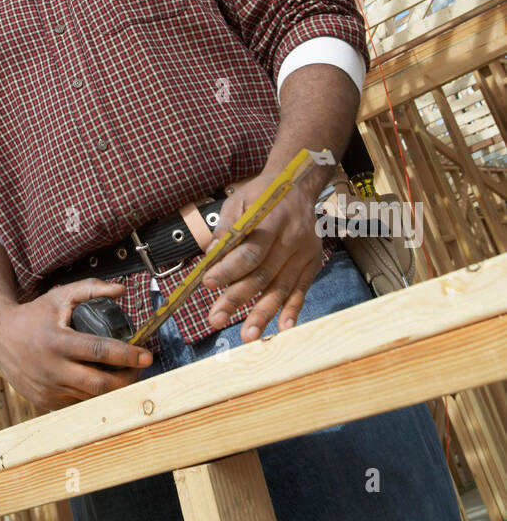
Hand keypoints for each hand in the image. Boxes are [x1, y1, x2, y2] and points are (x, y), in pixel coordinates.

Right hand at [0, 279, 152, 413]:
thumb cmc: (34, 315)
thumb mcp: (61, 296)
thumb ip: (92, 289)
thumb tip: (121, 290)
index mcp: (57, 341)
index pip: (99, 351)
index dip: (127, 355)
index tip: (146, 355)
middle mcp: (52, 368)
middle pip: (99, 384)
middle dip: (126, 379)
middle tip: (139, 369)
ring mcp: (48, 389)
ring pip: (91, 397)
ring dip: (112, 388)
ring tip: (123, 374)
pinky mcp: (45, 401)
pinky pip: (77, 403)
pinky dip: (92, 394)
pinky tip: (98, 381)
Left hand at [197, 170, 322, 341]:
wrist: (299, 185)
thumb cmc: (262, 194)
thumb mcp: (239, 200)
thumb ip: (226, 227)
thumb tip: (210, 256)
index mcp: (272, 219)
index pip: (249, 251)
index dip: (228, 269)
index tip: (208, 283)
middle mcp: (291, 239)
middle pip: (262, 274)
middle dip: (237, 299)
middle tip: (216, 319)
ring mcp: (304, 253)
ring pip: (281, 288)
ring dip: (263, 314)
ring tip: (248, 335)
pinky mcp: (312, 263)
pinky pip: (302, 290)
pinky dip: (293, 310)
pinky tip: (283, 328)